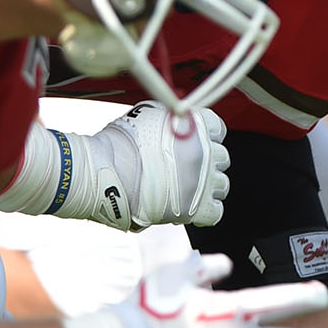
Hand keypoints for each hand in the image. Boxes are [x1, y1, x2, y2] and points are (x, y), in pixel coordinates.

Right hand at [91, 102, 231, 228]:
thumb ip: (172, 119)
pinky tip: (191, 208)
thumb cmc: (119, 143)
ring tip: (186, 190)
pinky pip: (215, 212)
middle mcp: (205, 151)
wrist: (105, 171)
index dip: (206, 137)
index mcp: (196, 125)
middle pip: (222, 158)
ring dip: (207, 187)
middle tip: (185, 169)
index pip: (218, 129)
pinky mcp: (195, 207)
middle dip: (207, 163)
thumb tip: (179, 122)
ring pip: (222, 184)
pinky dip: (206, 211)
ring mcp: (202, 180)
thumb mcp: (148, 114)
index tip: (194, 144)